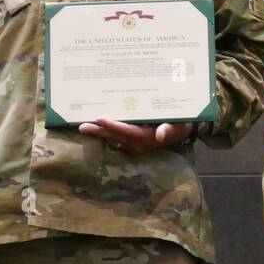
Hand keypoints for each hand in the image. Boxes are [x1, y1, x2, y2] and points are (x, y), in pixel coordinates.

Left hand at [78, 117, 192, 152]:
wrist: (181, 132)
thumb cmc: (179, 124)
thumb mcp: (179, 125)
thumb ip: (169, 129)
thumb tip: (160, 135)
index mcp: (148, 138)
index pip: (128, 132)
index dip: (113, 126)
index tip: (100, 118)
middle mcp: (139, 144)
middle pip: (116, 137)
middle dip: (99, 132)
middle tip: (82, 126)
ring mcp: (134, 145)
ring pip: (113, 139)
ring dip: (99, 134)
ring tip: (84, 128)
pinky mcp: (132, 144)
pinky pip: (116, 139)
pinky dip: (105, 134)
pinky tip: (95, 130)